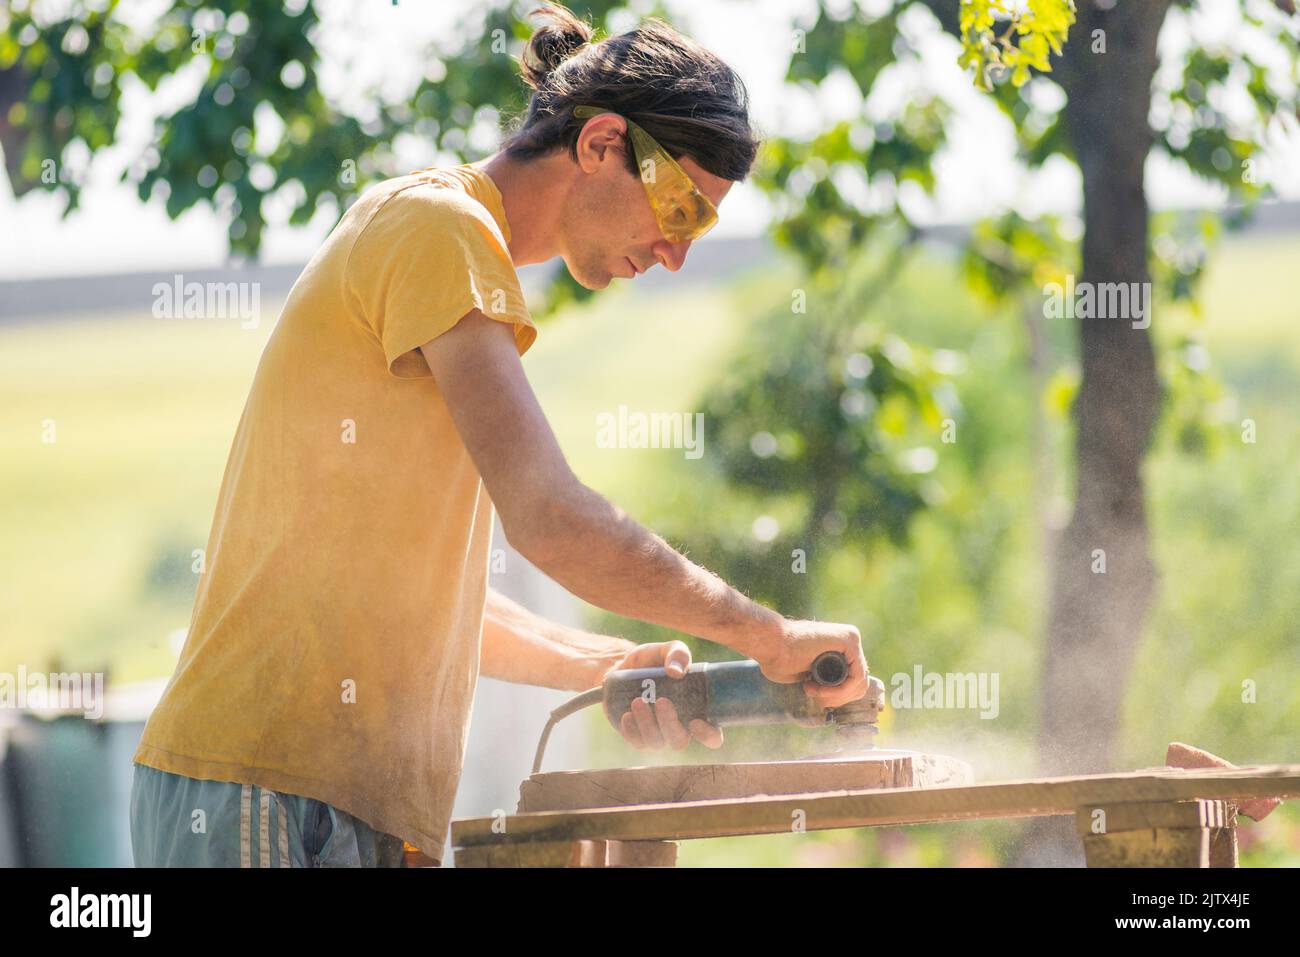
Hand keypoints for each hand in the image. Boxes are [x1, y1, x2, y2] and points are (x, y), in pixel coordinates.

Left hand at [606, 641, 723, 751]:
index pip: (712, 736)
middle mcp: (679, 728)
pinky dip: (632, 730)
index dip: (708, 735)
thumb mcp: (666, 650)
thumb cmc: (652, 660)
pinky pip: (637, 742)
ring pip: (657, 742)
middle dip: (670, 723)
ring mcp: (658, 735)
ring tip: (637, 701)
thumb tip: (676, 671)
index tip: (696, 721)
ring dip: (647, 724)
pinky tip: (626, 714)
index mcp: (696, 712)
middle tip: (661, 701)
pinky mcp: (637, 737)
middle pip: (680, 741)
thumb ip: (678, 654)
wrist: (621, 666)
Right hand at [749, 619, 869, 709]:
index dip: (836, 697)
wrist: (770, 644)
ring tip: (812, 689)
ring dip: (836, 696)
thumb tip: (838, 698)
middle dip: (838, 698)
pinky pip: (857, 677)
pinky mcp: (850, 640)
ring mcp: (852, 638)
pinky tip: (819, 688)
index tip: (813, 693)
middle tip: (814, 694)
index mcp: (841, 647)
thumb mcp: (808, 674)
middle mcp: (850, 640)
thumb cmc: (778, 658)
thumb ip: (825, 680)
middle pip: (860, 684)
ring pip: (860, 683)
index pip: (854, 681)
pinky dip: (840, 690)